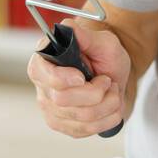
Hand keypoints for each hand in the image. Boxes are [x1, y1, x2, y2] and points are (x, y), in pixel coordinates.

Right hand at [27, 17, 131, 138]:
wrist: (115, 73)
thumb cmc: (105, 55)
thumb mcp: (102, 40)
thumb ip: (85, 34)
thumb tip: (67, 27)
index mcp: (44, 61)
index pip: (42, 75)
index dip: (63, 79)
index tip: (83, 77)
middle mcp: (43, 86)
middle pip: (63, 101)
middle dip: (96, 92)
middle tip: (107, 80)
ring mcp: (51, 108)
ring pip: (80, 118)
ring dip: (107, 104)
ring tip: (111, 91)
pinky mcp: (64, 125)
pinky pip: (86, 130)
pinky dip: (107, 118)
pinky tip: (110, 105)